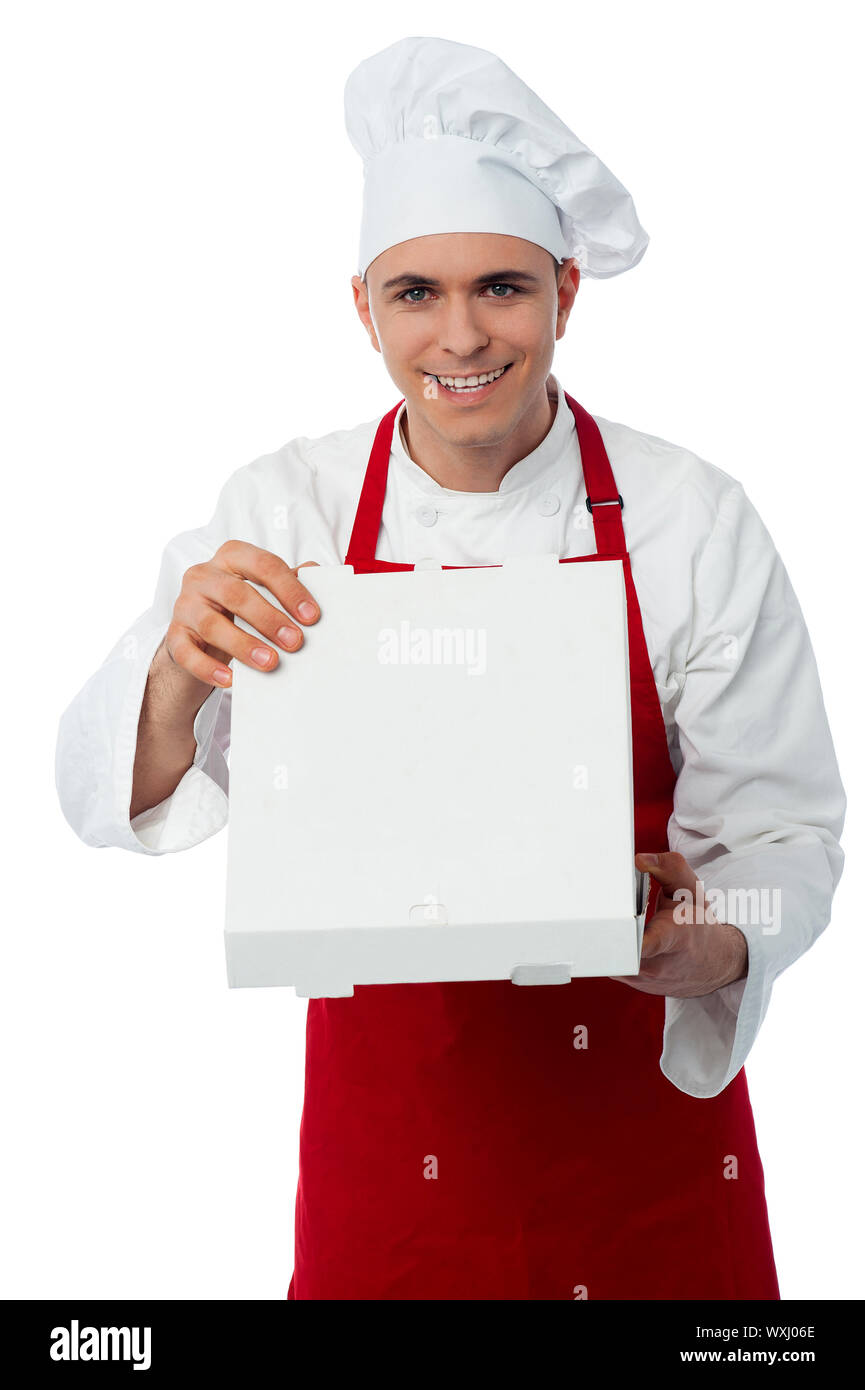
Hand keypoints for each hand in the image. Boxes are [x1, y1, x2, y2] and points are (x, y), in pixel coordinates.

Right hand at [162, 541, 320, 689]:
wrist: (200, 636)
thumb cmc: (239, 608)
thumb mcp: (264, 590)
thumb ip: (288, 581)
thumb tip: (316, 571)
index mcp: (232, 556)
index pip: (263, 565)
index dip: (290, 590)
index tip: (312, 616)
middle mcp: (204, 575)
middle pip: (236, 593)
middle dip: (268, 618)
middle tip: (295, 642)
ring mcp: (185, 605)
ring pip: (211, 624)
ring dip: (243, 645)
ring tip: (270, 662)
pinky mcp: (174, 636)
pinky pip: (187, 652)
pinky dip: (208, 668)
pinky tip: (230, 680)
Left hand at [610, 851, 748, 998]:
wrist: (714, 962)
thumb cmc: (699, 924)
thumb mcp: (691, 890)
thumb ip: (668, 867)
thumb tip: (640, 859)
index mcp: (674, 936)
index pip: (651, 942)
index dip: (632, 934)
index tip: (619, 922)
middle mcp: (659, 963)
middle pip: (620, 951)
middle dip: (608, 930)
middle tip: (603, 912)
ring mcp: (646, 979)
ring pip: (612, 958)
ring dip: (609, 940)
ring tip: (618, 925)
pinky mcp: (636, 986)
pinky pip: (614, 966)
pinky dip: (614, 952)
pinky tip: (622, 940)